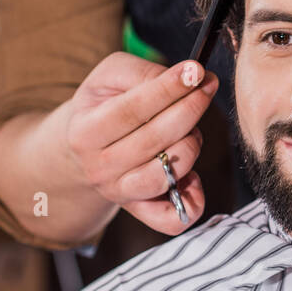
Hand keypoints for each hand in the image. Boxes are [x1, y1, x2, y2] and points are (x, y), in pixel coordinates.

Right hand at [63, 53, 219, 234]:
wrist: (86, 146)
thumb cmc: (105, 104)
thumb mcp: (110, 77)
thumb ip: (142, 72)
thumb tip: (185, 78)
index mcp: (85, 132)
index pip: (133, 110)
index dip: (170, 89)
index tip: (196, 71)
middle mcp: (99, 168)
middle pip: (156, 140)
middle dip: (191, 109)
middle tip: (207, 87)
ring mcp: (120, 193)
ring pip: (167, 176)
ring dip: (191, 146)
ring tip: (189, 130)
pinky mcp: (142, 211)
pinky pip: (174, 219)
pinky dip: (192, 199)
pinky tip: (191, 175)